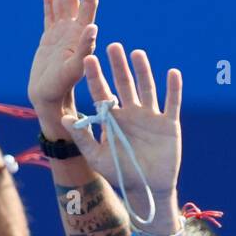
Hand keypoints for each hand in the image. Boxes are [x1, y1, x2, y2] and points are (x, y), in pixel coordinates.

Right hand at [28, 0, 97, 122]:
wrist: (49, 102)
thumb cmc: (62, 91)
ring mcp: (62, 35)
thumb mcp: (74, 71)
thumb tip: (93, 27)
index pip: (88, 4)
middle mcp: (74, 32)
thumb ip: (84, 50)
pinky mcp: (49, 40)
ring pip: (60, 1)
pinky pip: (50, 14)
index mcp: (82, 36)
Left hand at [61, 43, 181, 206]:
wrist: (147, 189)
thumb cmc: (120, 173)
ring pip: (147, 88)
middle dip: (118, 66)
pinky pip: (172, 103)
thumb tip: (62, 117)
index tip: (87, 59)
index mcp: (112, 119)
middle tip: (112, 47)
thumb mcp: (97, 157)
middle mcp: (131, 112)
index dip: (95, 76)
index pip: (102, 92)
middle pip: (124, 84)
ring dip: (142, 71)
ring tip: (136, 53)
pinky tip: (172, 73)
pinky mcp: (169, 124)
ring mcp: (150, 116)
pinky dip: (174, 88)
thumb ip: (81, 137)